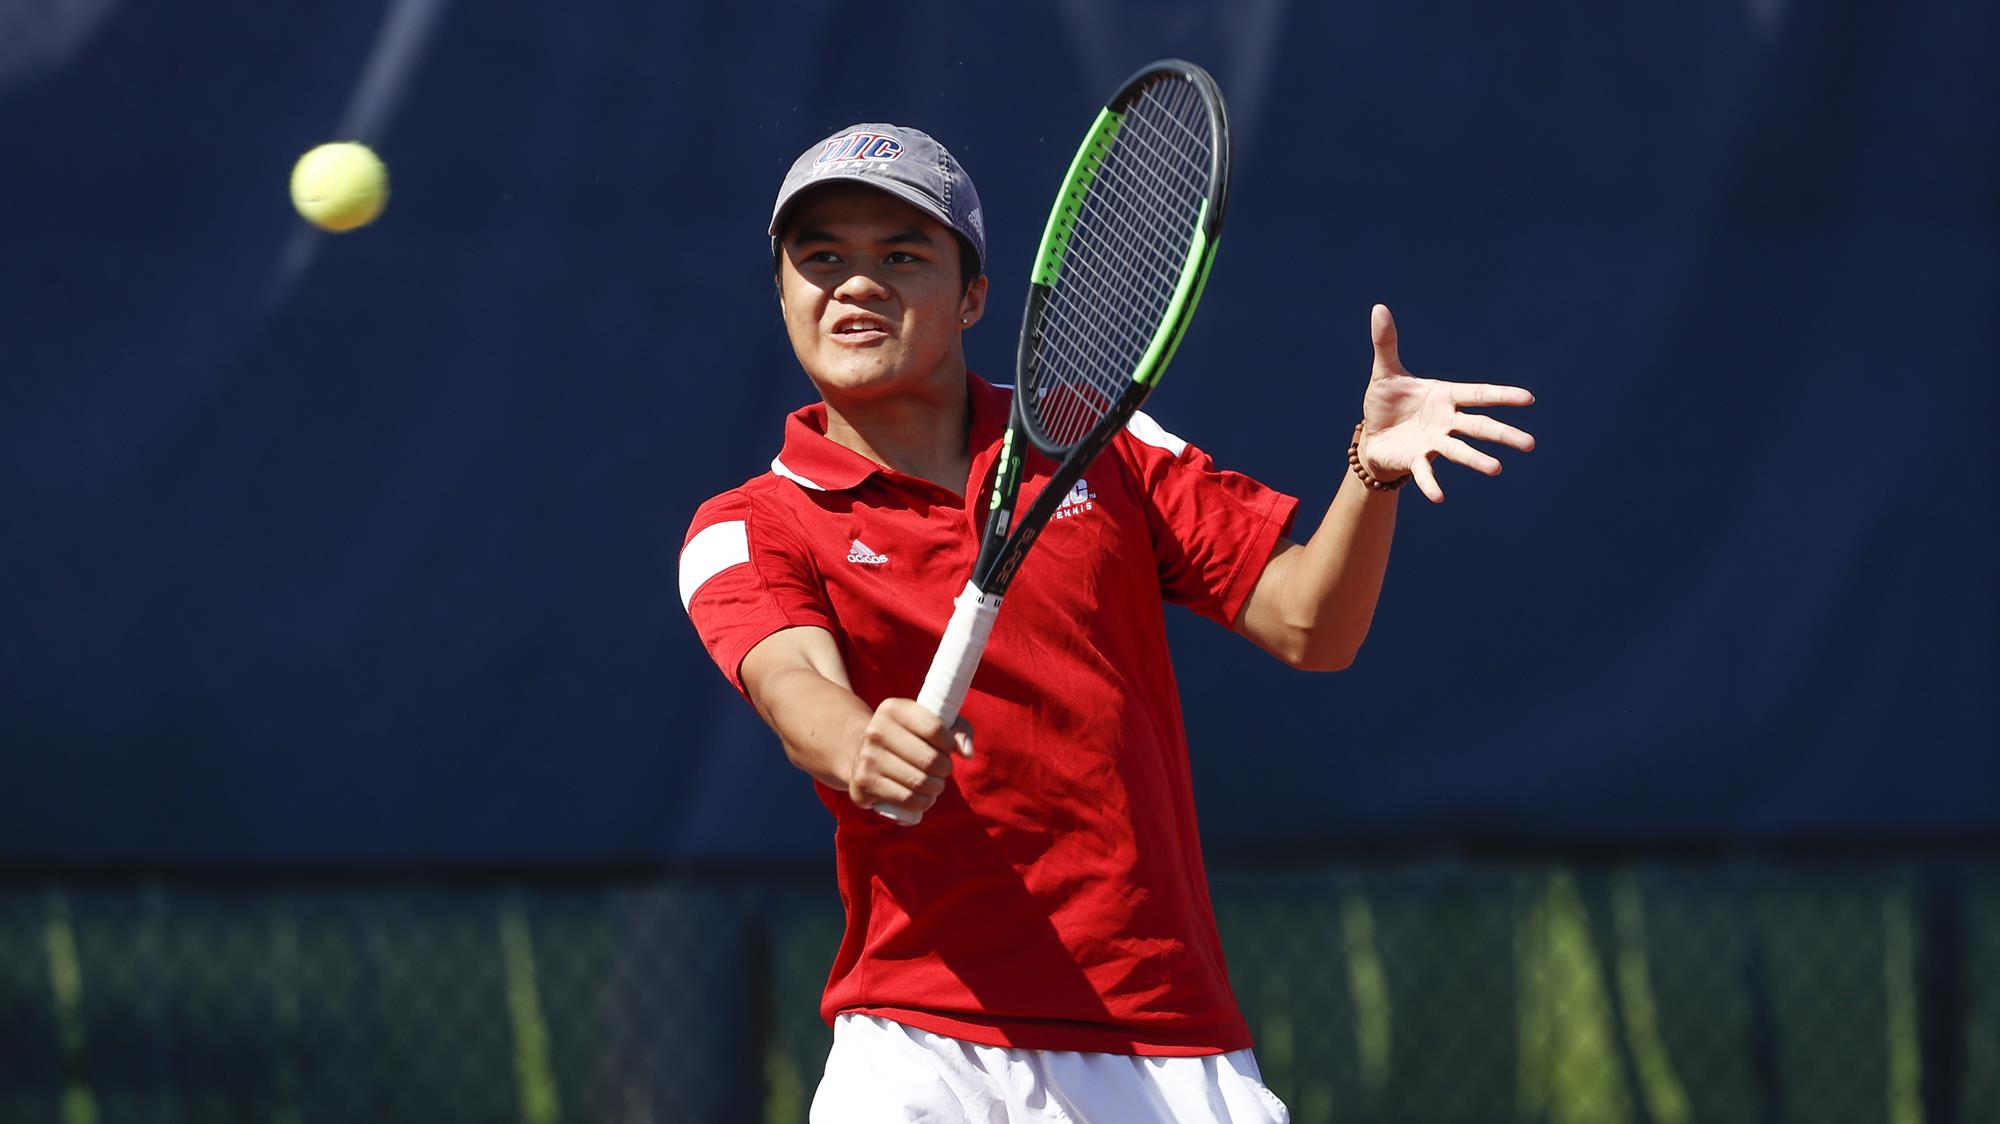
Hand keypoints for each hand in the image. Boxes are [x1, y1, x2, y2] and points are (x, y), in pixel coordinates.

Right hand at [847, 698, 971, 825]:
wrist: (860, 751)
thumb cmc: (907, 735)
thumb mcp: (929, 721)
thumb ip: (957, 729)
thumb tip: (967, 752)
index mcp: (892, 709)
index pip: (934, 728)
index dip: (949, 743)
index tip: (948, 749)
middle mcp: (875, 731)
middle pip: (929, 759)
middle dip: (944, 769)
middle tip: (942, 770)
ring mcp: (866, 759)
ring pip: (919, 782)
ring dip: (936, 788)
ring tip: (934, 784)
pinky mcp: (863, 785)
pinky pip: (906, 800)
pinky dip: (923, 802)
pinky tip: (923, 797)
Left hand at [1358, 304, 1535, 502]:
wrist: (1372, 435)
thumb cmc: (1387, 402)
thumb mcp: (1385, 371)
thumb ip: (1386, 343)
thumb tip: (1378, 308)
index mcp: (1445, 396)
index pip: (1478, 394)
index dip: (1502, 396)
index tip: (1529, 399)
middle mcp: (1446, 421)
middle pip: (1479, 427)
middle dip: (1503, 434)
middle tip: (1530, 444)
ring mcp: (1434, 443)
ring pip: (1459, 451)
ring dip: (1477, 460)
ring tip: (1496, 469)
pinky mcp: (1416, 460)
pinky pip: (1426, 473)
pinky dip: (1431, 484)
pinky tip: (1439, 498)